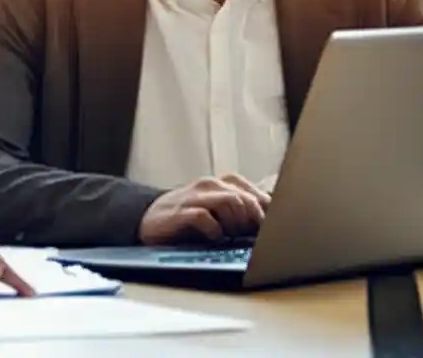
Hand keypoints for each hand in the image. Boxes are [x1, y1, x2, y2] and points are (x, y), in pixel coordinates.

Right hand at [139, 174, 272, 244]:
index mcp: (224, 183)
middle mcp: (211, 185)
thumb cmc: (189, 217)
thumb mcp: (219, 212)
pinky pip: (204, 217)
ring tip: (230, 236)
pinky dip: (213, 230)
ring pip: (230, 202)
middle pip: (246, 198)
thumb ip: (243, 213)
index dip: (268, 213)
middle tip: (249, 237)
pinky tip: (213, 237)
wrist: (149, 219)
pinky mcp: (181, 211)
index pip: (257, 193)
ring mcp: (195, 196)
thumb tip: (272, 227)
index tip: (273, 230)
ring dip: (235, 223)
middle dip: (253, 221)